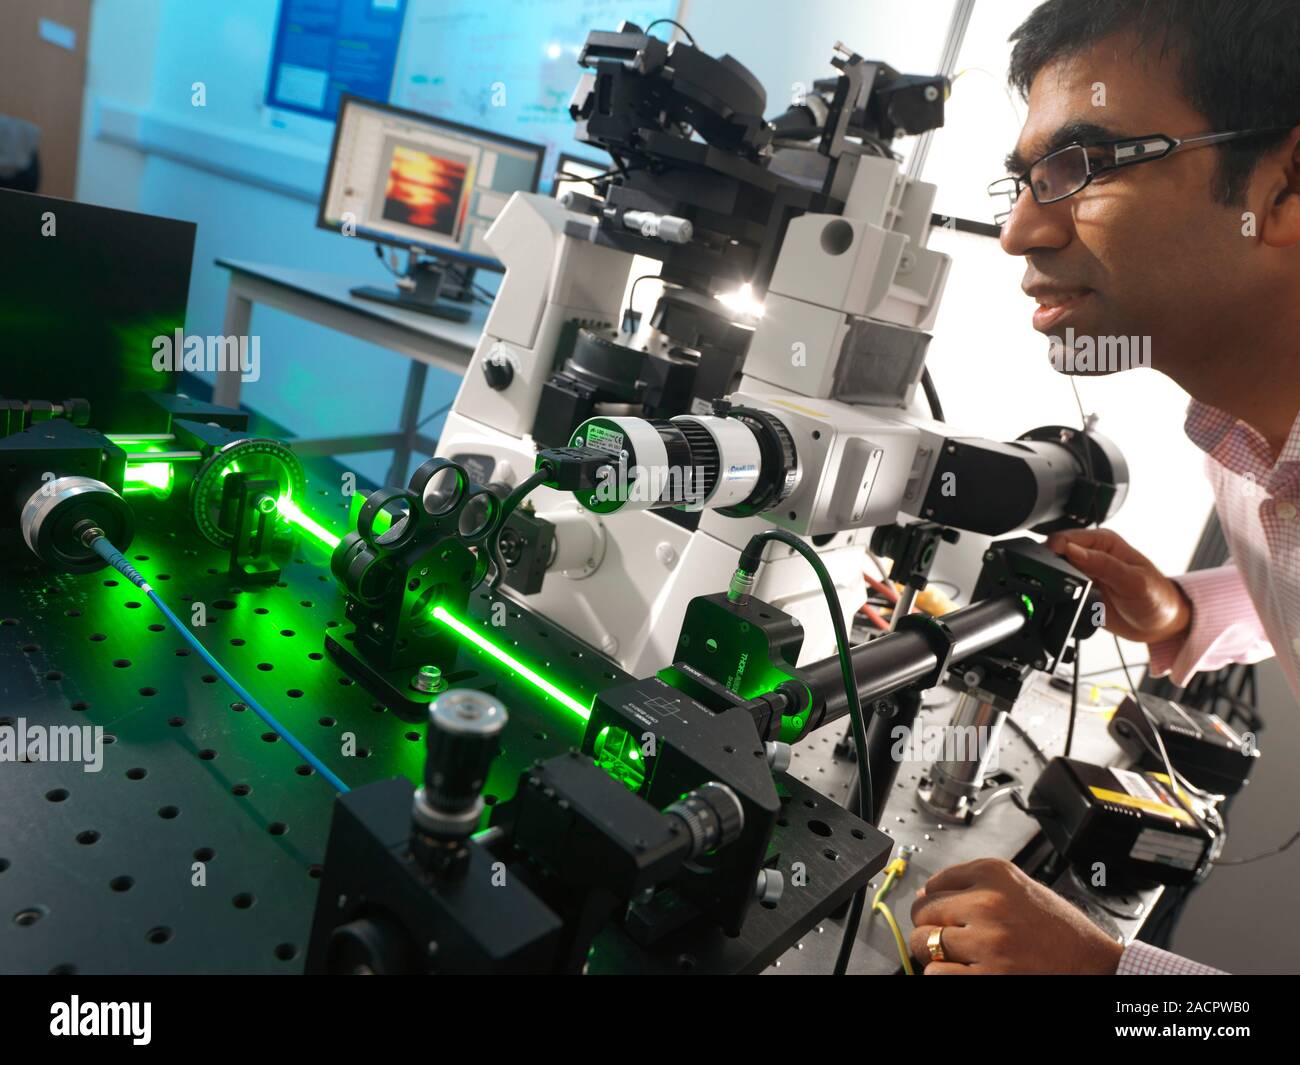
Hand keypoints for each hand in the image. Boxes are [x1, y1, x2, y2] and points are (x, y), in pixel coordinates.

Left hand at [908, 858, 1123, 973]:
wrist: (1093, 965)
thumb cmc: (1060, 930)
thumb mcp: (1019, 888)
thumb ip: (975, 884)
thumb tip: (927, 891)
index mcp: (995, 874)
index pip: (933, 882)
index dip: (935, 901)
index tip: (944, 911)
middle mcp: (988, 903)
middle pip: (922, 911)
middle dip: (930, 925)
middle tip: (949, 936)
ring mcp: (987, 942)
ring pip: (923, 942)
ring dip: (933, 952)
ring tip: (957, 955)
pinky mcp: (988, 976)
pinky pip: (937, 973)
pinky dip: (943, 974)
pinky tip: (964, 971)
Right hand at [1046, 528, 1190, 643]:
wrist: (1161, 625)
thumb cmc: (1157, 599)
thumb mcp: (1133, 581)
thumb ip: (1103, 564)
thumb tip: (1072, 550)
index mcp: (1103, 542)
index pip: (1065, 539)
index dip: (1054, 551)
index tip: (1053, 568)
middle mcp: (1090, 555)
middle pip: (1053, 555)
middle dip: (1051, 570)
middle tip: (1064, 586)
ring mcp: (1083, 575)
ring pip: (1052, 574)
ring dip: (1054, 585)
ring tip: (1073, 596)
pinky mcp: (1079, 593)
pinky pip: (1057, 592)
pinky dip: (1058, 598)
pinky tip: (1070, 605)